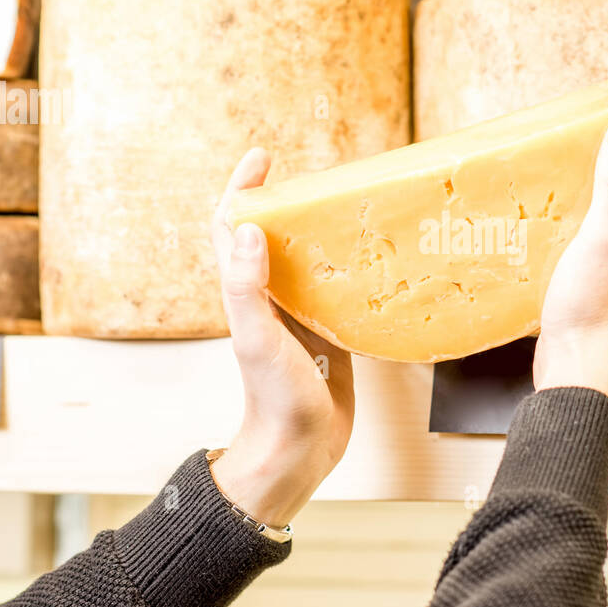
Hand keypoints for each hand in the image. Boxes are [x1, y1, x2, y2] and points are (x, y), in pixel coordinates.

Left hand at [208, 149, 354, 526]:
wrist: (299, 449)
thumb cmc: (274, 399)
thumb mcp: (258, 338)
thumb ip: (247, 286)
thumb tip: (250, 227)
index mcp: (246, 293)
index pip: (233, 226)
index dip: (243, 188)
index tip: (264, 157)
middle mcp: (271, 298)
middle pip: (272, 235)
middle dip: (287, 200)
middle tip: (318, 175)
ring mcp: (300, 315)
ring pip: (306, 260)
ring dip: (319, 231)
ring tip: (349, 207)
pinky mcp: (328, 333)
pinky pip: (336, 290)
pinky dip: (349, 268)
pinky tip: (374, 258)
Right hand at [534, 122, 607, 405]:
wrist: (579, 363)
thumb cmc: (592, 302)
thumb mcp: (602, 234)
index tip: (602, 107)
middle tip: (575, 131)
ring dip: (592, 181)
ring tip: (561, 164)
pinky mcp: (599, 275)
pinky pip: (594, 229)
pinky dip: (577, 211)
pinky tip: (552, 214)